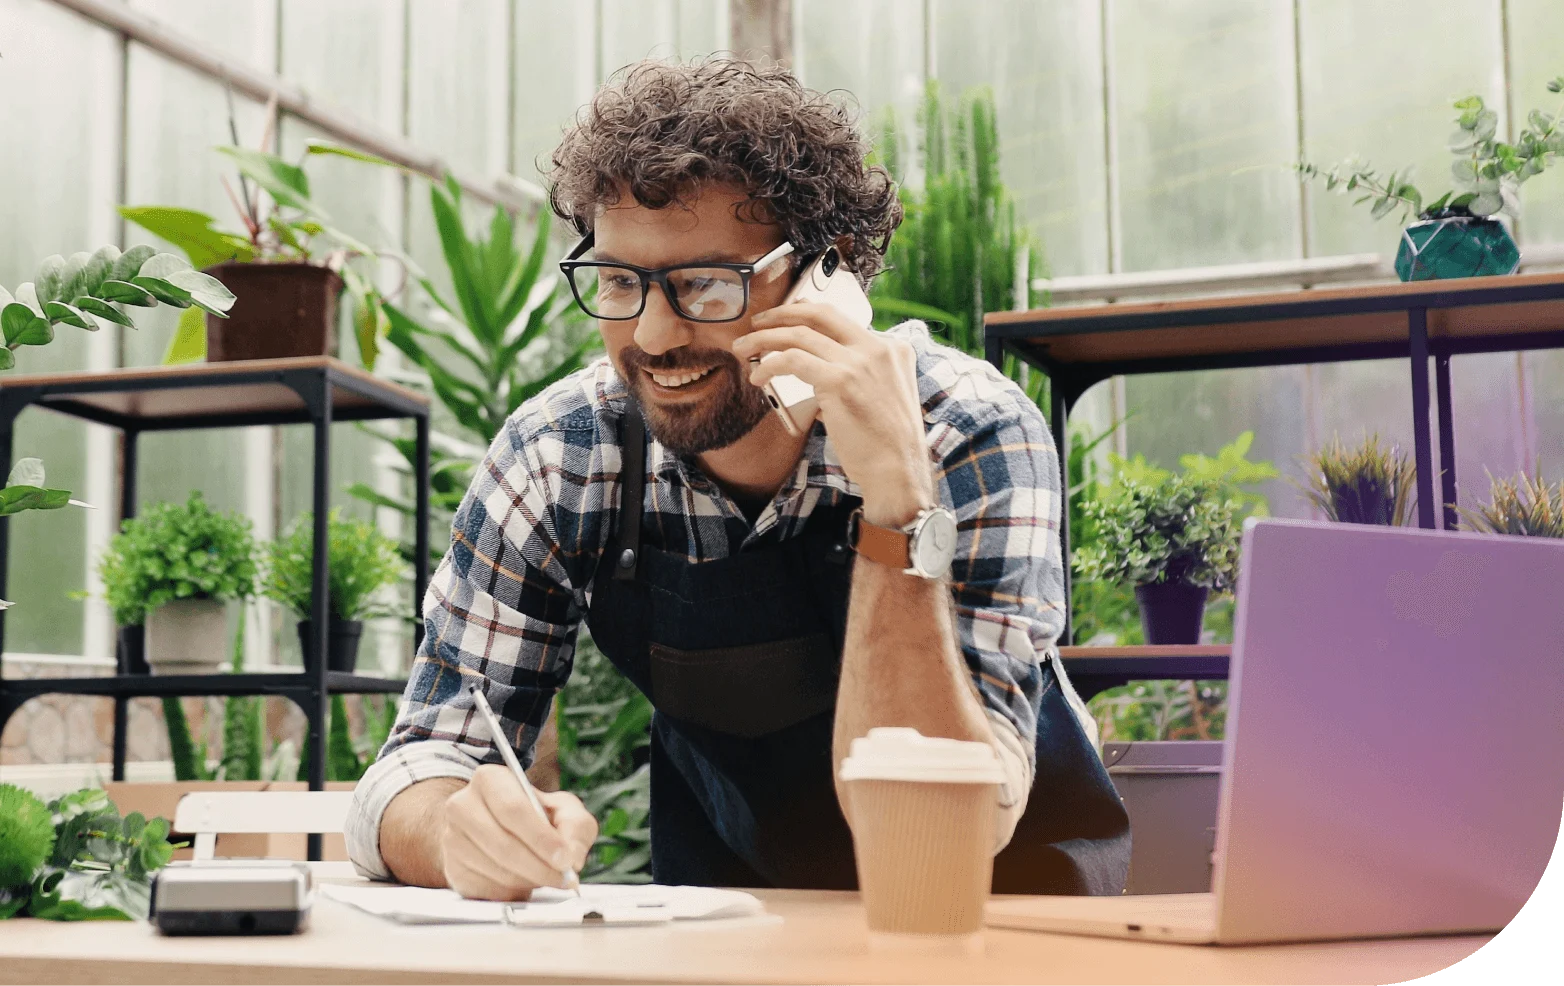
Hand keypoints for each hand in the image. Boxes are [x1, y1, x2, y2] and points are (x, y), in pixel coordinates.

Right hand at [439, 765, 597, 899]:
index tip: (565, 859)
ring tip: (547, 877)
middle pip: (504, 844)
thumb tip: (572, 856)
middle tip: (565, 879)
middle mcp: (463, 806)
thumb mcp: (562, 810)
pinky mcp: (452, 870)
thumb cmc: (533, 817)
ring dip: (529, 881)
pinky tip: (524, 882)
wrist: (495, 831)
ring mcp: (452, 839)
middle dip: (540, 867)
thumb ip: (575, 826)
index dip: (541, 838)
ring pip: (496, 870)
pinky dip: (512, 892)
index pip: (513, 810)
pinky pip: (487, 890)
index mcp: (490, 779)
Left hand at [737, 302, 934, 526]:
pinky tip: (758, 376)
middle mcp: (877, 348)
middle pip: (820, 314)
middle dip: (783, 313)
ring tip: (743, 348)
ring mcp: (859, 362)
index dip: (808, 315)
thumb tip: (820, 377)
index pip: (842, 320)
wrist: (898, 471)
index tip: (786, 318)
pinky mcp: (839, 380)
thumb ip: (859, 379)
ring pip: (800, 334)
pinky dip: (769, 365)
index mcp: (893, 349)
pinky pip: (792, 360)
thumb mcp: (885, 397)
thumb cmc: (886, 446)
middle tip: (758, 322)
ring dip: (764, 338)